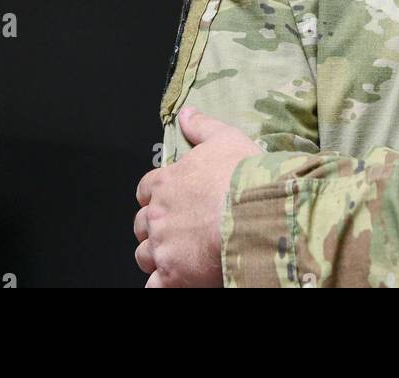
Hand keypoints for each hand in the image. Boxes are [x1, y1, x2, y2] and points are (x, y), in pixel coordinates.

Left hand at [134, 107, 261, 286]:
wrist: (257, 212)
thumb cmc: (244, 176)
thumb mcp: (226, 138)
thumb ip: (202, 127)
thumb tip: (186, 112)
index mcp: (167, 181)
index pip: (145, 189)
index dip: (155, 195)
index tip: (167, 200)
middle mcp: (159, 213)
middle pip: (141, 223)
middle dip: (153, 227)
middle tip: (174, 230)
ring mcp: (164, 246)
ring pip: (143, 255)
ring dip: (155, 256)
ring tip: (175, 257)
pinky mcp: (173, 274)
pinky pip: (154, 287)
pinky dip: (161, 285)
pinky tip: (173, 282)